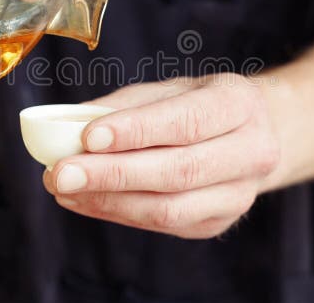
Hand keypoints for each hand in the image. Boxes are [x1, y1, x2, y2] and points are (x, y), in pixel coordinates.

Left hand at [43, 74, 280, 238]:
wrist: (253, 136)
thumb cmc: (199, 106)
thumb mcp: (171, 89)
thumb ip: (125, 106)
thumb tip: (67, 126)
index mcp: (239, 104)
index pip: (188, 121)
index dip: (137, 131)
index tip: (88, 136)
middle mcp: (251, 151)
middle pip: (179, 170)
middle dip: (113, 174)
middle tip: (61, 173)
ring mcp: (239, 194)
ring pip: (169, 208)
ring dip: (109, 200)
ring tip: (63, 188)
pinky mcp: (218, 222)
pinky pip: (162, 224)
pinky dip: (117, 212)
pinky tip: (85, 200)